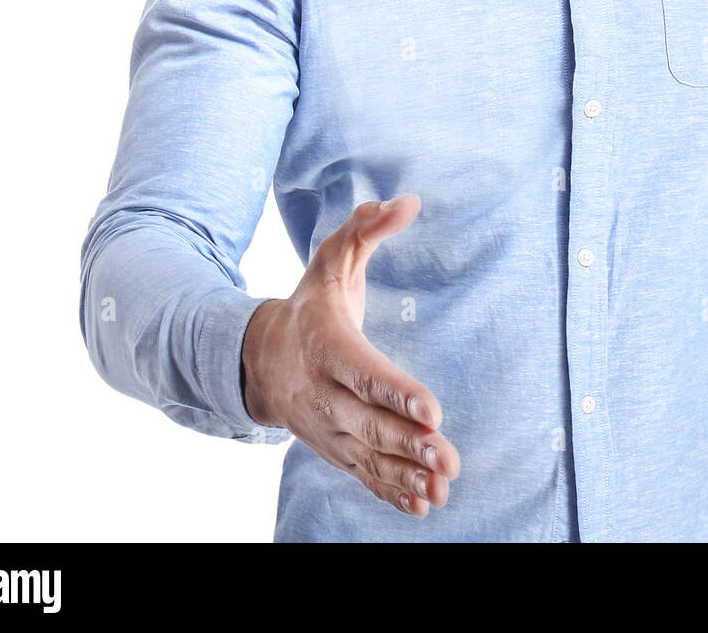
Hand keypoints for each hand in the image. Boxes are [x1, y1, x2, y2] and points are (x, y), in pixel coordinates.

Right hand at [240, 193, 459, 517]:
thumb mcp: (332, 257)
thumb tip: (407, 201)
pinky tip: (423, 505)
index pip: (362, 371)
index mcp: (325, 344)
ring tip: (443, 486)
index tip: (432, 410)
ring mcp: (327, 426)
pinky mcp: (335, 447)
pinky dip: (390, 491)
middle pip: (368, 422)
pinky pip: (362, 473)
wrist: (259, 356)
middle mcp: (322, 392)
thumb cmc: (310, 301)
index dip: (396, 391)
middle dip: (409, 442)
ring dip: (405, 473)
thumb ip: (367, 227)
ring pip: (368, 454)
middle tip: (449, 456)